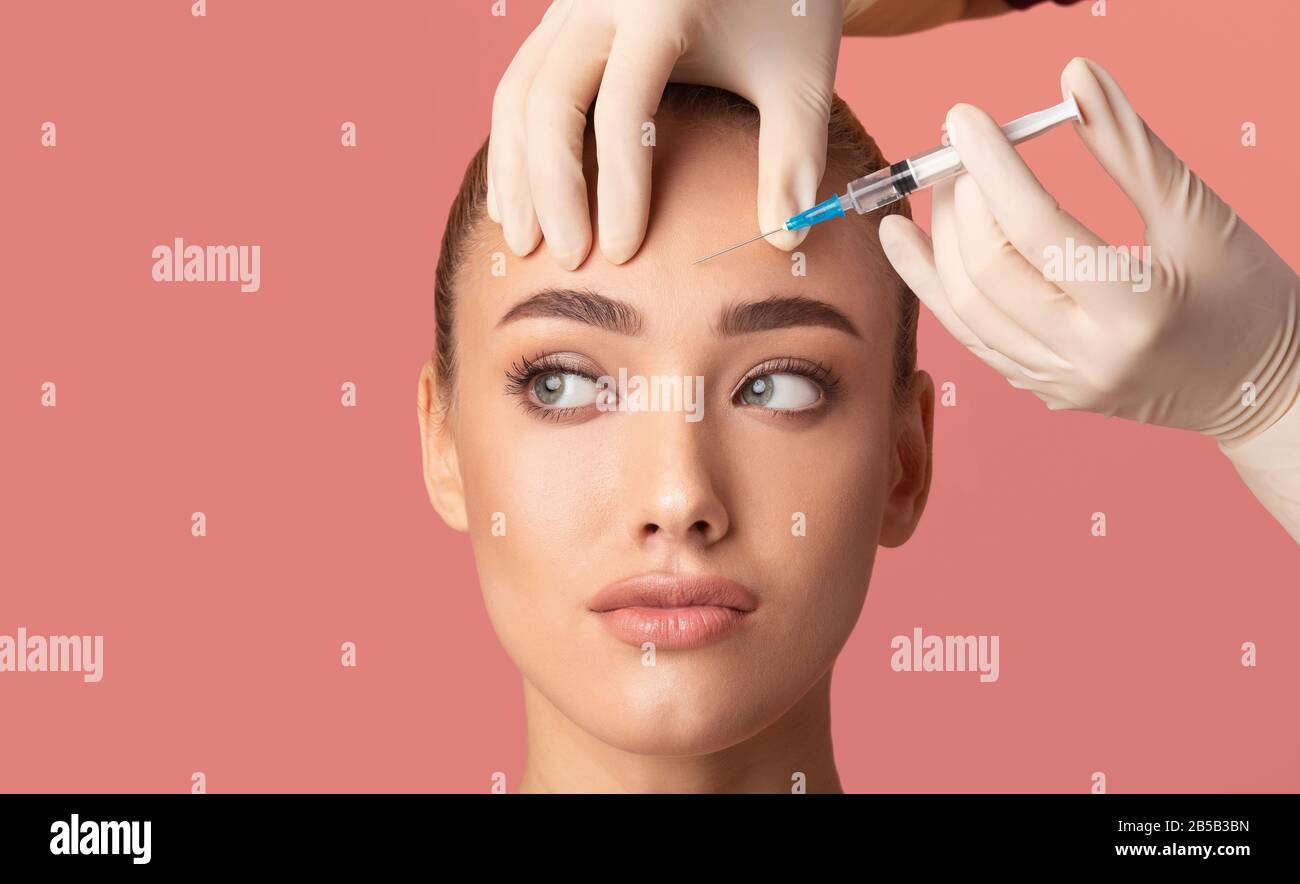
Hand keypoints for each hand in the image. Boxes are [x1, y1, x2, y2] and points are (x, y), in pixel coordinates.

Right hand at [486, 0, 847, 268]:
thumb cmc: (785, 14)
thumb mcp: (800, 79)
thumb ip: (794, 155)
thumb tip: (785, 236)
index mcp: (662, 4)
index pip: (623, 110)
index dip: (618, 190)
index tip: (623, 255)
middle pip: (549, 100)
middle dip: (552, 190)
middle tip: (568, 259)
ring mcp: (571, 2)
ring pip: (519, 92)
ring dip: (515, 173)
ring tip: (525, 244)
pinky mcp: (560, 15)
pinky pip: (519, 83)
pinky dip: (513, 146)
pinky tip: (519, 203)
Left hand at [879, 57, 1299, 448]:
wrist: (1260, 389)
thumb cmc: (1246, 296)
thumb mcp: (1198, 214)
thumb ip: (1128, 147)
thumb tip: (1072, 77)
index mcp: (1137, 311)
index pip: (1038, 230)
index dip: (993, 167)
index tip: (963, 118)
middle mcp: (1088, 358)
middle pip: (988, 273)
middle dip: (960, 202)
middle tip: (955, 149)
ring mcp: (1060, 384)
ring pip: (966, 313)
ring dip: (936, 245)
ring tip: (933, 188)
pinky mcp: (1044, 391)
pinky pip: (973, 338)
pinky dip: (940, 288)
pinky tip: (916, 244)